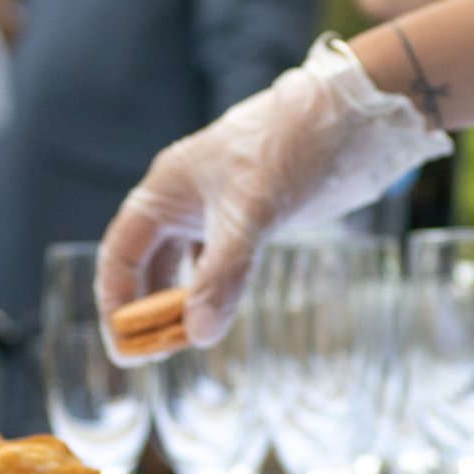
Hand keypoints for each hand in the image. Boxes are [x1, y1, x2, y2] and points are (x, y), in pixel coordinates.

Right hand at [96, 37, 446, 351]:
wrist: (357, 116)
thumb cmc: (295, 145)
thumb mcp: (254, 211)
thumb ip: (223, 274)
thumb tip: (198, 334)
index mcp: (167, 189)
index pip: (120, 255)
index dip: (116, 302)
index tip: (124, 346)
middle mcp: (186, 199)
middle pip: (146, 265)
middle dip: (147, 311)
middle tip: (155, 357)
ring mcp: (218, 208)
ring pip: (183, 266)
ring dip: (181, 305)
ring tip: (187, 343)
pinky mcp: (253, 216)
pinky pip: (218, 263)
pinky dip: (214, 292)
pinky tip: (220, 314)